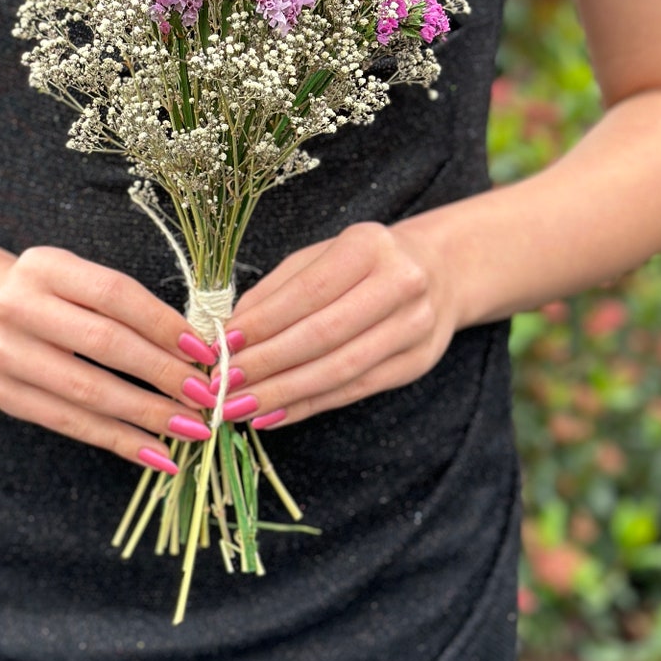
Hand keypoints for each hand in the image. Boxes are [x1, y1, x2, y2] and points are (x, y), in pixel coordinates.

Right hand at [0, 245, 217, 471]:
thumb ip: (124, 306)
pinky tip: (156, 452)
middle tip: (206, 396)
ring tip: (190, 429)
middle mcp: (17, 306)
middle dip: (164, 374)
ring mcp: (3, 353)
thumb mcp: (75, 279)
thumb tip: (194, 351)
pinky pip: (71, 423)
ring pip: (88, 391)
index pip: (115, 294)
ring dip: (147, 414)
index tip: (206, 352)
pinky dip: (119, 440)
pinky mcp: (1, 394)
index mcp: (45, 266)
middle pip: (105, 344)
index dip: (164, 324)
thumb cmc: (45, 294)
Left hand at [216, 221, 457, 428]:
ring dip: (283, 394)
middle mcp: (400, 284)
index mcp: (369, 246)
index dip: (263, 323)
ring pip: (339, 370)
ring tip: (240, 406)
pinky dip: (309, 405)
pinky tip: (274, 414)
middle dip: (267, 365)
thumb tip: (227, 333)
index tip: (222, 346)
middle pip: (324, 335)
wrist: (438, 273)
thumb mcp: (318, 259)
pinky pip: (354, 390)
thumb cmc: (362, 263)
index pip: (308, 292)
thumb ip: (274, 292)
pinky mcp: (417, 363)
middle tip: (223, 386)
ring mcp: (414, 327)